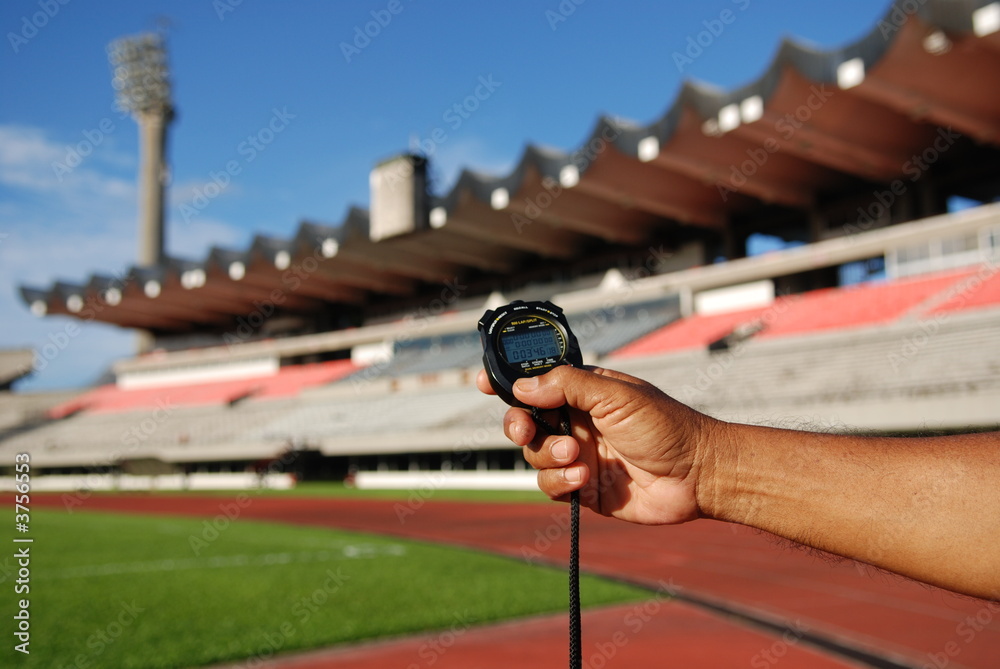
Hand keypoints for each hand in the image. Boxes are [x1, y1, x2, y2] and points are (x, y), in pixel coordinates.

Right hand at [477, 365, 723, 524]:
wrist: (697, 476)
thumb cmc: (667, 426)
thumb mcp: (615, 395)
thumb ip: (567, 386)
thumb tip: (523, 386)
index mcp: (582, 391)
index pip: (535, 380)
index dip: (507, 381)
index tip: (485, 383)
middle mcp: (575, 421)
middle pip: (523, 419)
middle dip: (517, 425)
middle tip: (525, 430)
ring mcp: (577, 454)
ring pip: (533, 455)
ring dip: (548, 456)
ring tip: (579, 458)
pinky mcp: (581, 488)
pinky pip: (549, 486)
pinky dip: (560, 483)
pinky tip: (585, 481)